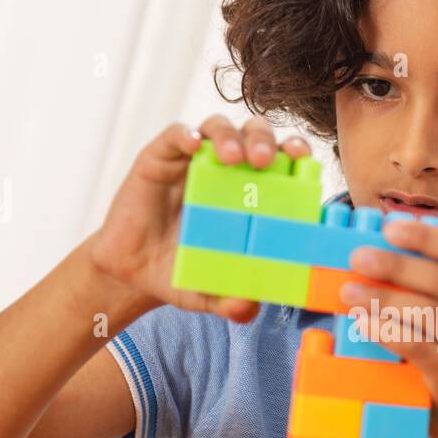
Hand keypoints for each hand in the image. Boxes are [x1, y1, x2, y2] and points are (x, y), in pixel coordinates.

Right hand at [89, 114, 311, 321]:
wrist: (133, 273)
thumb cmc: (181, 274)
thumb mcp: (209, 295)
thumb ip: (230, 302)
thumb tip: (247, 309)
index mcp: (251, 195)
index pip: (281, 162)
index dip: (295, 154)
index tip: (304, 161)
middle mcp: (226, 171)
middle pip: (254, 135)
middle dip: (264, 140)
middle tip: (265, 160)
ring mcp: (192, 161)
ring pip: (219, 128)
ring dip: (230, 136)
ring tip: (233, 156)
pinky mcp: (159, 158)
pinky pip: (175, 135)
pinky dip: (185, 134)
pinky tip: (192, 144)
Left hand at [340, 220, 437, 436]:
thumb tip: (384, 245)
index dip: (425, 237)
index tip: (388, 226)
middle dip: (394, 265)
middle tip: (357, 257)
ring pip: (426, 311)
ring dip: (382, 297)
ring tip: (349, 291)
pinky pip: (416, 345)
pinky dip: (385, 330)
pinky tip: (362, 322)